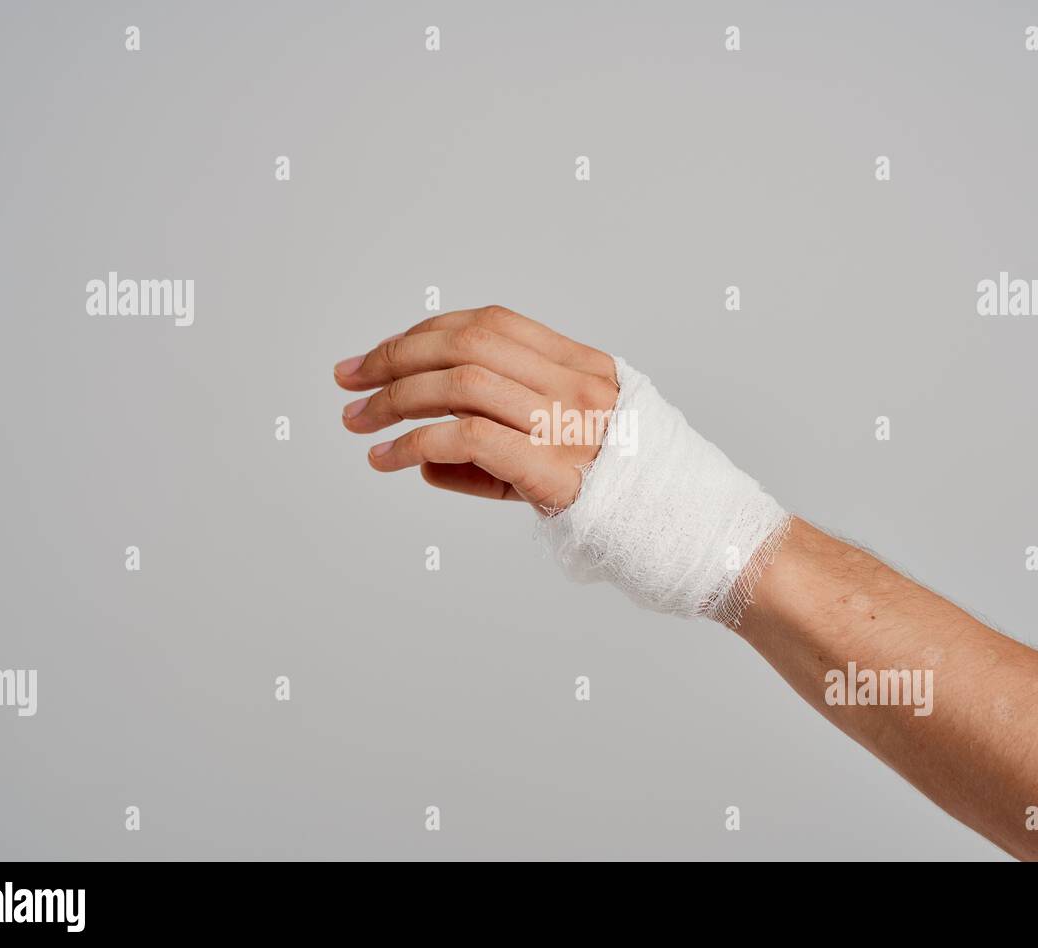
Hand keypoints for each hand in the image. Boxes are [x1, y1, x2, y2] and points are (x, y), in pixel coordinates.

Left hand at [334, 306, 619, 510]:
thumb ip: (501, 441)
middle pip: (468, 344)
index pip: (491, 324)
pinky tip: (386, 458)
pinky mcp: (554, 471)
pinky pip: (470, 438)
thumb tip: (424, 457)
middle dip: (396, 355)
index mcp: (584, 365)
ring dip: (395, 398)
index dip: (426, 331)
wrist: (687, 532)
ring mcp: (568, 426)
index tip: (381, 353)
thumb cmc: (622, 492)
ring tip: (357, 420)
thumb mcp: (568, 448)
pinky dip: (414, 442)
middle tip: (349, 378)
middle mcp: (577, 386)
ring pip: (462, 384)